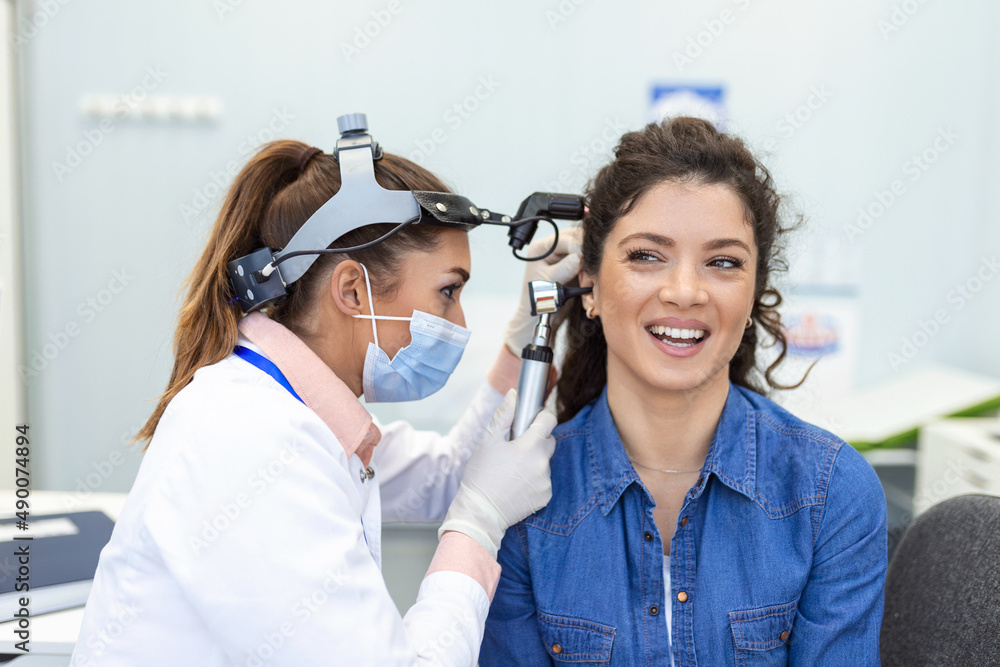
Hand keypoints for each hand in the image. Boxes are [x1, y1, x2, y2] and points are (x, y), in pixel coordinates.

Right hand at [438, 389, 556, 557]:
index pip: (549, 420)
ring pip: (545, 462)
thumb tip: (514, 394)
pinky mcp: (545, 496)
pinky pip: (544, 480)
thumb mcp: (487, 441)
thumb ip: (504, 415)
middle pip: (549, 441)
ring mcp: (545, 481)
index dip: (541, 416)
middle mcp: (542, 463)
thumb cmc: (480, 475)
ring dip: (534, 461)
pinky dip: (534, 479)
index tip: (533, 419)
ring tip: (512, 470)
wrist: (480, 512)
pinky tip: (517, 484)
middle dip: (536, 440)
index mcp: (529, 446)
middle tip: (516, 448)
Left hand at [503, 228, 582, 353]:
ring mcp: (563, 256)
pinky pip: (586, 259)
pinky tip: (590, 275)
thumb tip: (579, 258)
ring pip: (583, 247)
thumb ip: (564, 269)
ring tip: (590, 272)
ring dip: (589, 258)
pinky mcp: (573, 265)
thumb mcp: (549, 283)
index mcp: (541, 248)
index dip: (577, 247)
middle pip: (575, 239)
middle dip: (585, 251)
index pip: (563, 239)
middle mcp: (552, 248)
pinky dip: (590, 266)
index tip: (585, 259)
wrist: (540, 315)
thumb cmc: (538, 300)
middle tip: (590, 265)